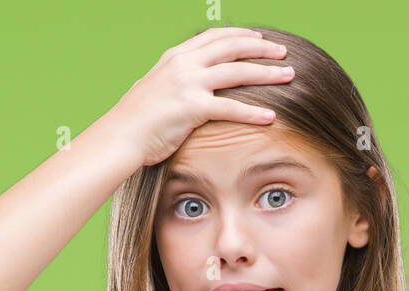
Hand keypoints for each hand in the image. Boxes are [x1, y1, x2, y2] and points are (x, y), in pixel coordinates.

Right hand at [99, 26, 292, 167]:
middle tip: (283, 53)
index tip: (260, 39)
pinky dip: (253, 112)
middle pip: (232, 47)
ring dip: (267, 73)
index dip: (241, 36)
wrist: (119, 137)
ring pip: (237, 72)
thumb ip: (169, 80)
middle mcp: (183, 64)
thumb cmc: (134, 120)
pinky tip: (270, 117)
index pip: (215, 37)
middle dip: (262, 48)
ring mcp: (187, 84)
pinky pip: (230, 108)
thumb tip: (175, 83)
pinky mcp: (191, 108)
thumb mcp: (152, 88)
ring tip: (289, 76)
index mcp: (175, 57)